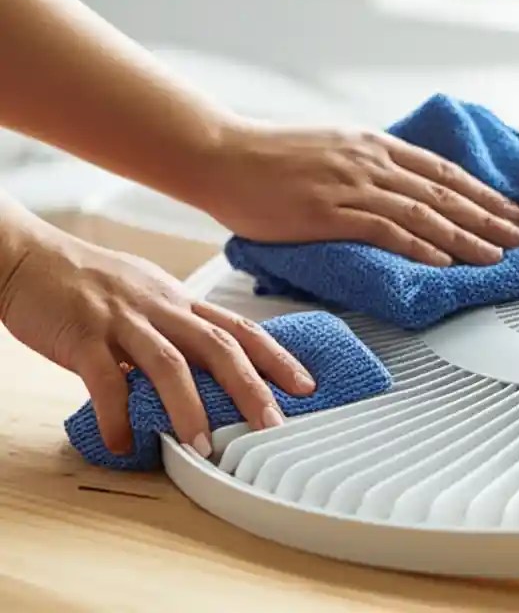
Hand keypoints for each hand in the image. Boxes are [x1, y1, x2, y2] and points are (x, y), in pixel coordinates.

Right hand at [0, 218, 314, 456]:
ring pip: (169, 363)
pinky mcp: (81, 336)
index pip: (238, 328)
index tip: (307, 385)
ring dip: (191, 408)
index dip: (276, 356)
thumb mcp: (143, 297)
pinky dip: (117, 414)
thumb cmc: (85, 283)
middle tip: (274, 424)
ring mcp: (121, 321)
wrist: (25, 256)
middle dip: (251, 386)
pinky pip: (104, 380)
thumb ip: (174, 329)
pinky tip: (125, 443)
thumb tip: (205, 369)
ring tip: (204, 447)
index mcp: (177, 300)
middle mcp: (158, 307)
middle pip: (218, 345)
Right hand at [193, 119, 518, 265]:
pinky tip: (443, 261)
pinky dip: (419, 246)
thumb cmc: (269, 156)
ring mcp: (351, 185)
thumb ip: (369, 165)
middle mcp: (371, 161)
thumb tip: (401, 185)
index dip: (484, 193)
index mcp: (374, 144)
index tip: (513, 211)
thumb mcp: (332, 148)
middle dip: (491, 218)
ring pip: (424, 213)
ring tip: (497, 257)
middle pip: (445, 193)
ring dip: (467, 237)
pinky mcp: (328, 211)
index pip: (444, 171)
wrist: (220, 154)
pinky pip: (384, 230)